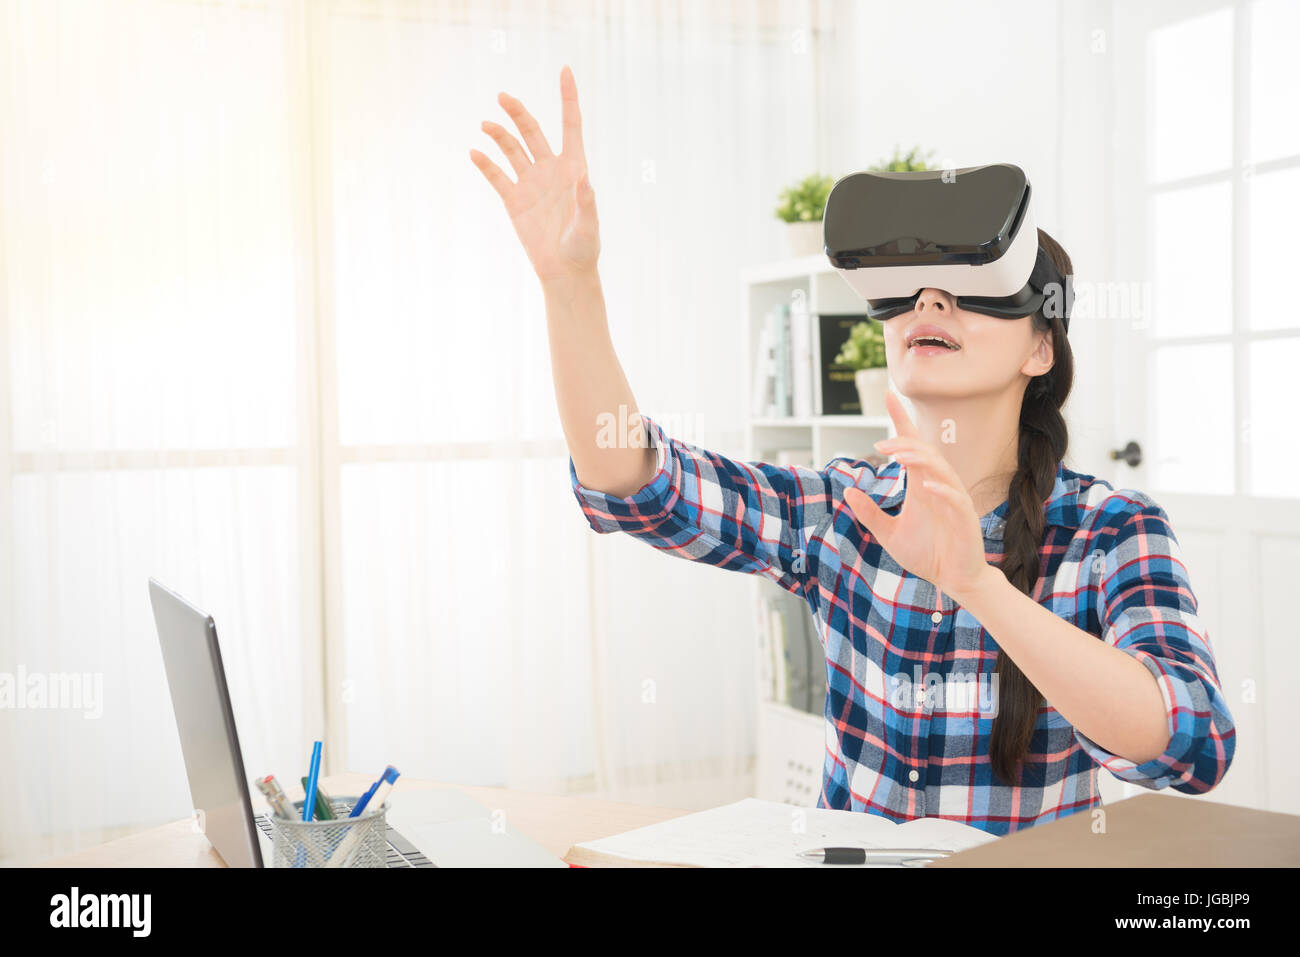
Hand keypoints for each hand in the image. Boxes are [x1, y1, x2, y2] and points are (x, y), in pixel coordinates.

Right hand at [469, 65, 599, 283]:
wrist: (564, 272)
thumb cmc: (583, 249)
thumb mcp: (588, 226)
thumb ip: (586, 202)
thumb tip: (584, 179)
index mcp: (573, 168)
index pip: (570, 124)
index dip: (568, 98)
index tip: (565, 70)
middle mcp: (551, 170)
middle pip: (533, 131)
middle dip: (518, 113)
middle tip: (503, 97)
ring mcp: (531, 183)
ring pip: (512, 149)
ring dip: (499, 135)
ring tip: (486, 124)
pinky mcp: (514, 200)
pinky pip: (497, 176)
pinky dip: (486, 164)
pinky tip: (475, 153)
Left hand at [842, 390, 991, 602]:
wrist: (953, 580)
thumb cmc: (927, 554)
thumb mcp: (888, 533)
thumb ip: (869, 513)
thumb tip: (847, 490)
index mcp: (921, 486)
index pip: (912, 445)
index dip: (901, 419)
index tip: (889, 394)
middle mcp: (938, 488)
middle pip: (925, 453)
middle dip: (905, 443)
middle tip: (880, 444)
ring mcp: (953, 501)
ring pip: (941, 470)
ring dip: (921, 461)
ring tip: (899, 457)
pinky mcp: (965, 519)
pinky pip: (955, 500)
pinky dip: (942, 491)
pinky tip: (926, 487)